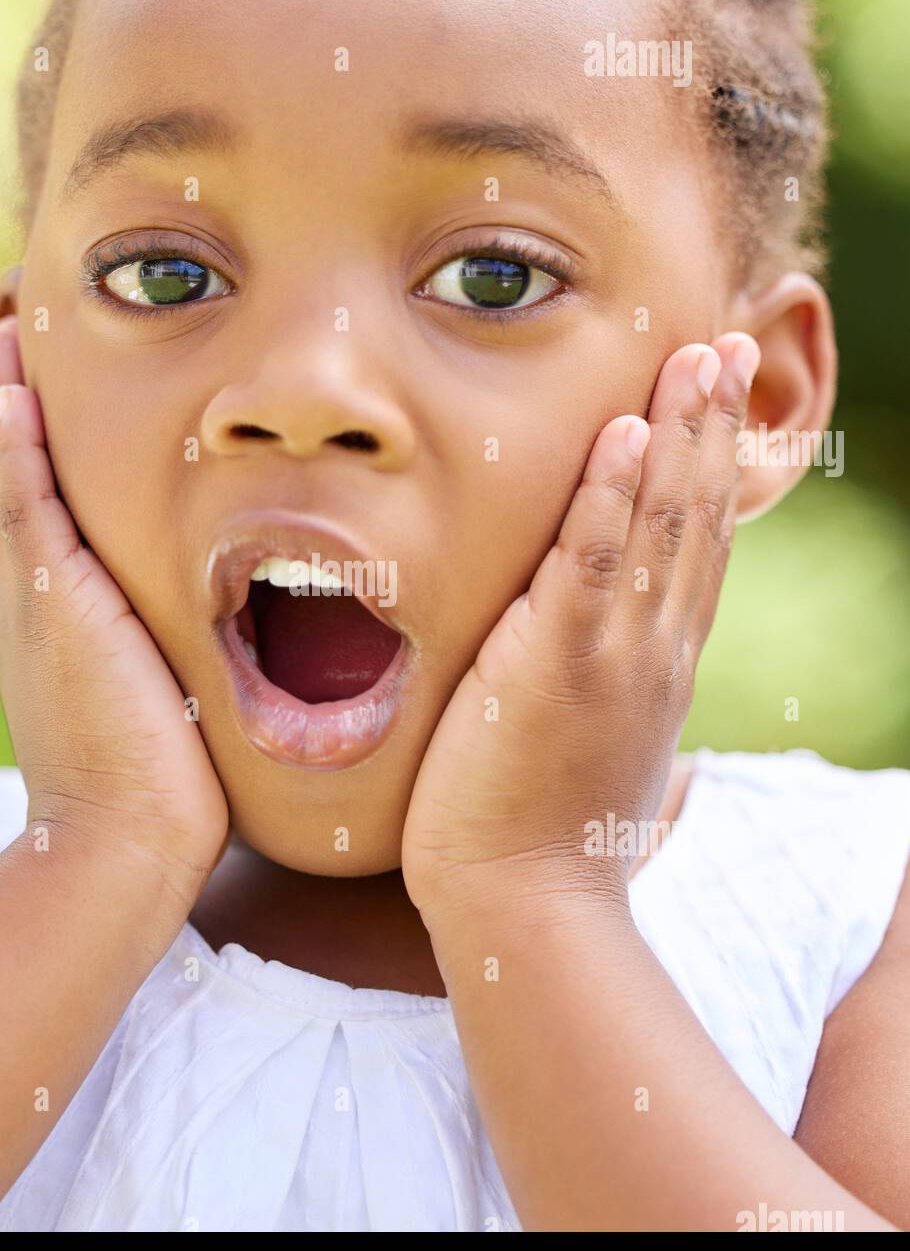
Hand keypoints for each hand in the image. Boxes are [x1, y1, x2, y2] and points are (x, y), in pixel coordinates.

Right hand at [0, 317, 228, 906]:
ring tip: (7, 331)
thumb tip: (225, 655)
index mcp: (69, 623)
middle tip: (13, 336)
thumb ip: (178, 665)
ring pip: (18, 482)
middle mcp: (41, 604)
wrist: (126, 847)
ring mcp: (40, 603)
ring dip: (12, 406)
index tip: (49, 399)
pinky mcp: (53, 606)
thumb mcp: (168, 707)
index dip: (44, 456)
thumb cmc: (164, 791)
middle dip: (20, 412)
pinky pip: (27, 508)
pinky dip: (19, 448)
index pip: (52, 519)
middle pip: (22, 484)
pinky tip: (14, 387)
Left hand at [402, 334, 759, 915]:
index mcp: (660, 666)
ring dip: (677, 435)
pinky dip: (612, 498)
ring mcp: (616, 657)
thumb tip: (641, 717)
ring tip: (691, 358)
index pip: (696, 549)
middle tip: (724, 345)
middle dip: (710, 427)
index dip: (711, 471)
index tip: (717, 406)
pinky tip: (624, 435)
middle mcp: (655, 652)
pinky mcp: (560, 668)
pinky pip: (592, 565)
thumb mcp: (601, 758)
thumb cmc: (548, 838)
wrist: (527, 905)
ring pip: (659, 526)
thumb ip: (619, 713)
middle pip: (695, 518)